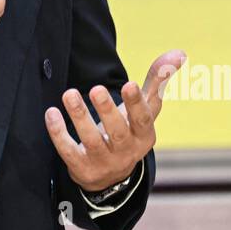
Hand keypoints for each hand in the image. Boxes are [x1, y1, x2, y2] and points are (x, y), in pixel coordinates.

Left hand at [44, 49, 185, 192]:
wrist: (110, 177)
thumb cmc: (129, 131)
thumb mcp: (145, 111)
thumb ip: (158, 81)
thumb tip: (178, 53)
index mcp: (144, 136)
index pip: (143, 120)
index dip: (136, 103)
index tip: (129, 84)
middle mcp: (126, 151)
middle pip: (118, 132)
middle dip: (107, 111)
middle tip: (96, 89)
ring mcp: (104, 163)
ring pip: (92, 141)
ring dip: (80, 118)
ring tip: (69, 94)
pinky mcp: (82, 169)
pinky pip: (69, 152)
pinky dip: (59, 134)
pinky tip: (52, 113)